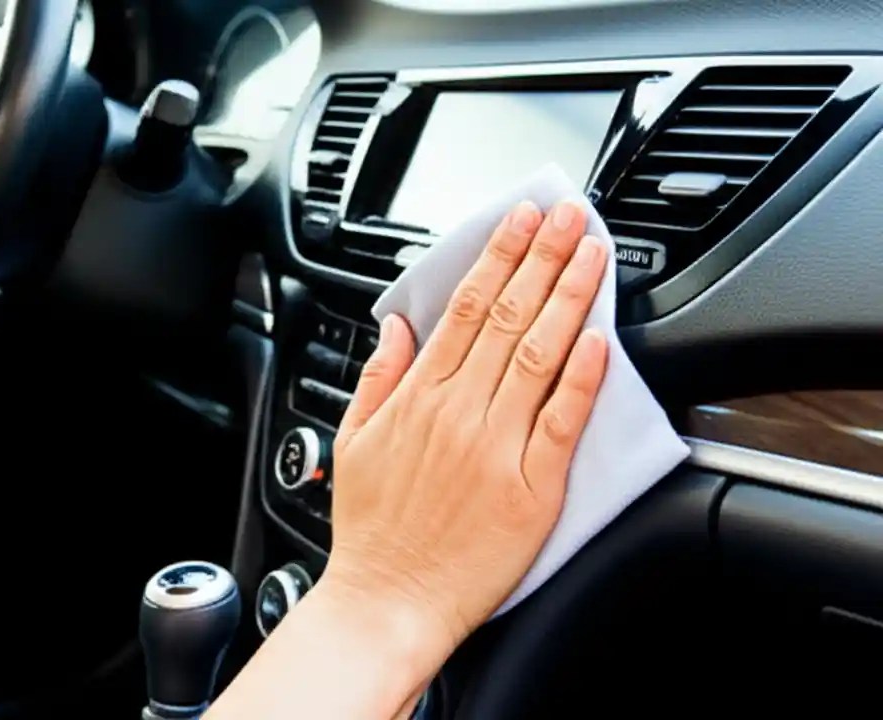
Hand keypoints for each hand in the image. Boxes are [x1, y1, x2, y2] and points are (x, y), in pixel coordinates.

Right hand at [322, 200, 609, 670]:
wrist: (389, 601)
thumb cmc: (373, 531)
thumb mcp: (352, 442)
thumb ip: (377, 378)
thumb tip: (396, 326)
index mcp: (419, 398)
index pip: (465, 307)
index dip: (498, 256)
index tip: (522, 219)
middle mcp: (460, 412)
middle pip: (508, 316)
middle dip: (544, 256)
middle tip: (571, 213)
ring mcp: (498, 446)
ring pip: (540, 353)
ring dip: (569, 295)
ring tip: (593, 252)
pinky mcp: (532, 486)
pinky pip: (563, 420)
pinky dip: (583, 375)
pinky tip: (599, 337)